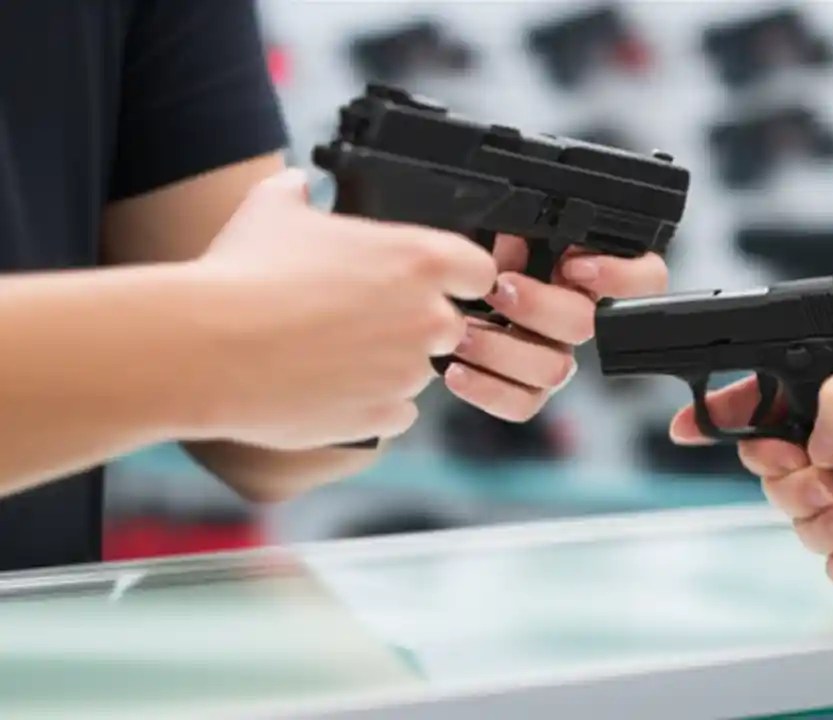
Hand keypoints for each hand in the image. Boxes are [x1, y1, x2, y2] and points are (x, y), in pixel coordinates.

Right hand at [185, 169, 496, 448]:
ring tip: (331, 353)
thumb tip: (296, 182)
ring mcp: (409, 372)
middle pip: (451, 324)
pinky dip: (372, 404)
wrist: (205, 348)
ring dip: (390, 365)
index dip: (457, 277)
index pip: (480, 271)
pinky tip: (329, 387)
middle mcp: (427, 316)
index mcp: (419, 259)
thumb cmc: (240, 273)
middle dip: (416, 324)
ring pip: (420, 370)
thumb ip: (297, 191)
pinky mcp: (384, 416)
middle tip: (363, 320)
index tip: (434, 283)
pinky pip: (397, 412)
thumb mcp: (271, 209)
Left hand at [443, 234, 666, 420]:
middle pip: (585, 325)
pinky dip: (487, 388)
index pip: (646, 279)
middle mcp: (579, 317)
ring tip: (462, 329)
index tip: (574, 264)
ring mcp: (556, 356)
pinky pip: (522, 403)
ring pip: (554, 370)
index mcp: (587, 270)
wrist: (437, 289)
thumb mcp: (498, 225)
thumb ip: (520, 227)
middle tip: (499, 288)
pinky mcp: (526, 390)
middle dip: (539, 307)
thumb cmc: (472, 251)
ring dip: (502, 349)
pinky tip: (456, 369)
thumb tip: (518, 233)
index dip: (621, 277)